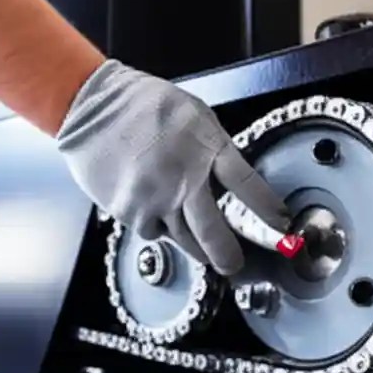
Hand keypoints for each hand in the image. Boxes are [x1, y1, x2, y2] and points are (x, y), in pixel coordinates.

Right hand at [57, 60, 289, 274]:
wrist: (92, 107)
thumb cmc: (142, 105)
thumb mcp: (194, 114)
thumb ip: (213, 149)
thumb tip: (228, 181)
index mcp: (206, 146)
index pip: (248, 186)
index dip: (268, 211)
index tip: (281, 228)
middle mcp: (183, 177)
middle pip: (216, 233)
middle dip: (230, 256)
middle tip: (236, 267)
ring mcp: (155, 198)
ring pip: (186, 242)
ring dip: (198, 250)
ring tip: (205, 253)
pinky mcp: (130, 211)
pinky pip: (153, 232)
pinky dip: (158, 228)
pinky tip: (155, 211)